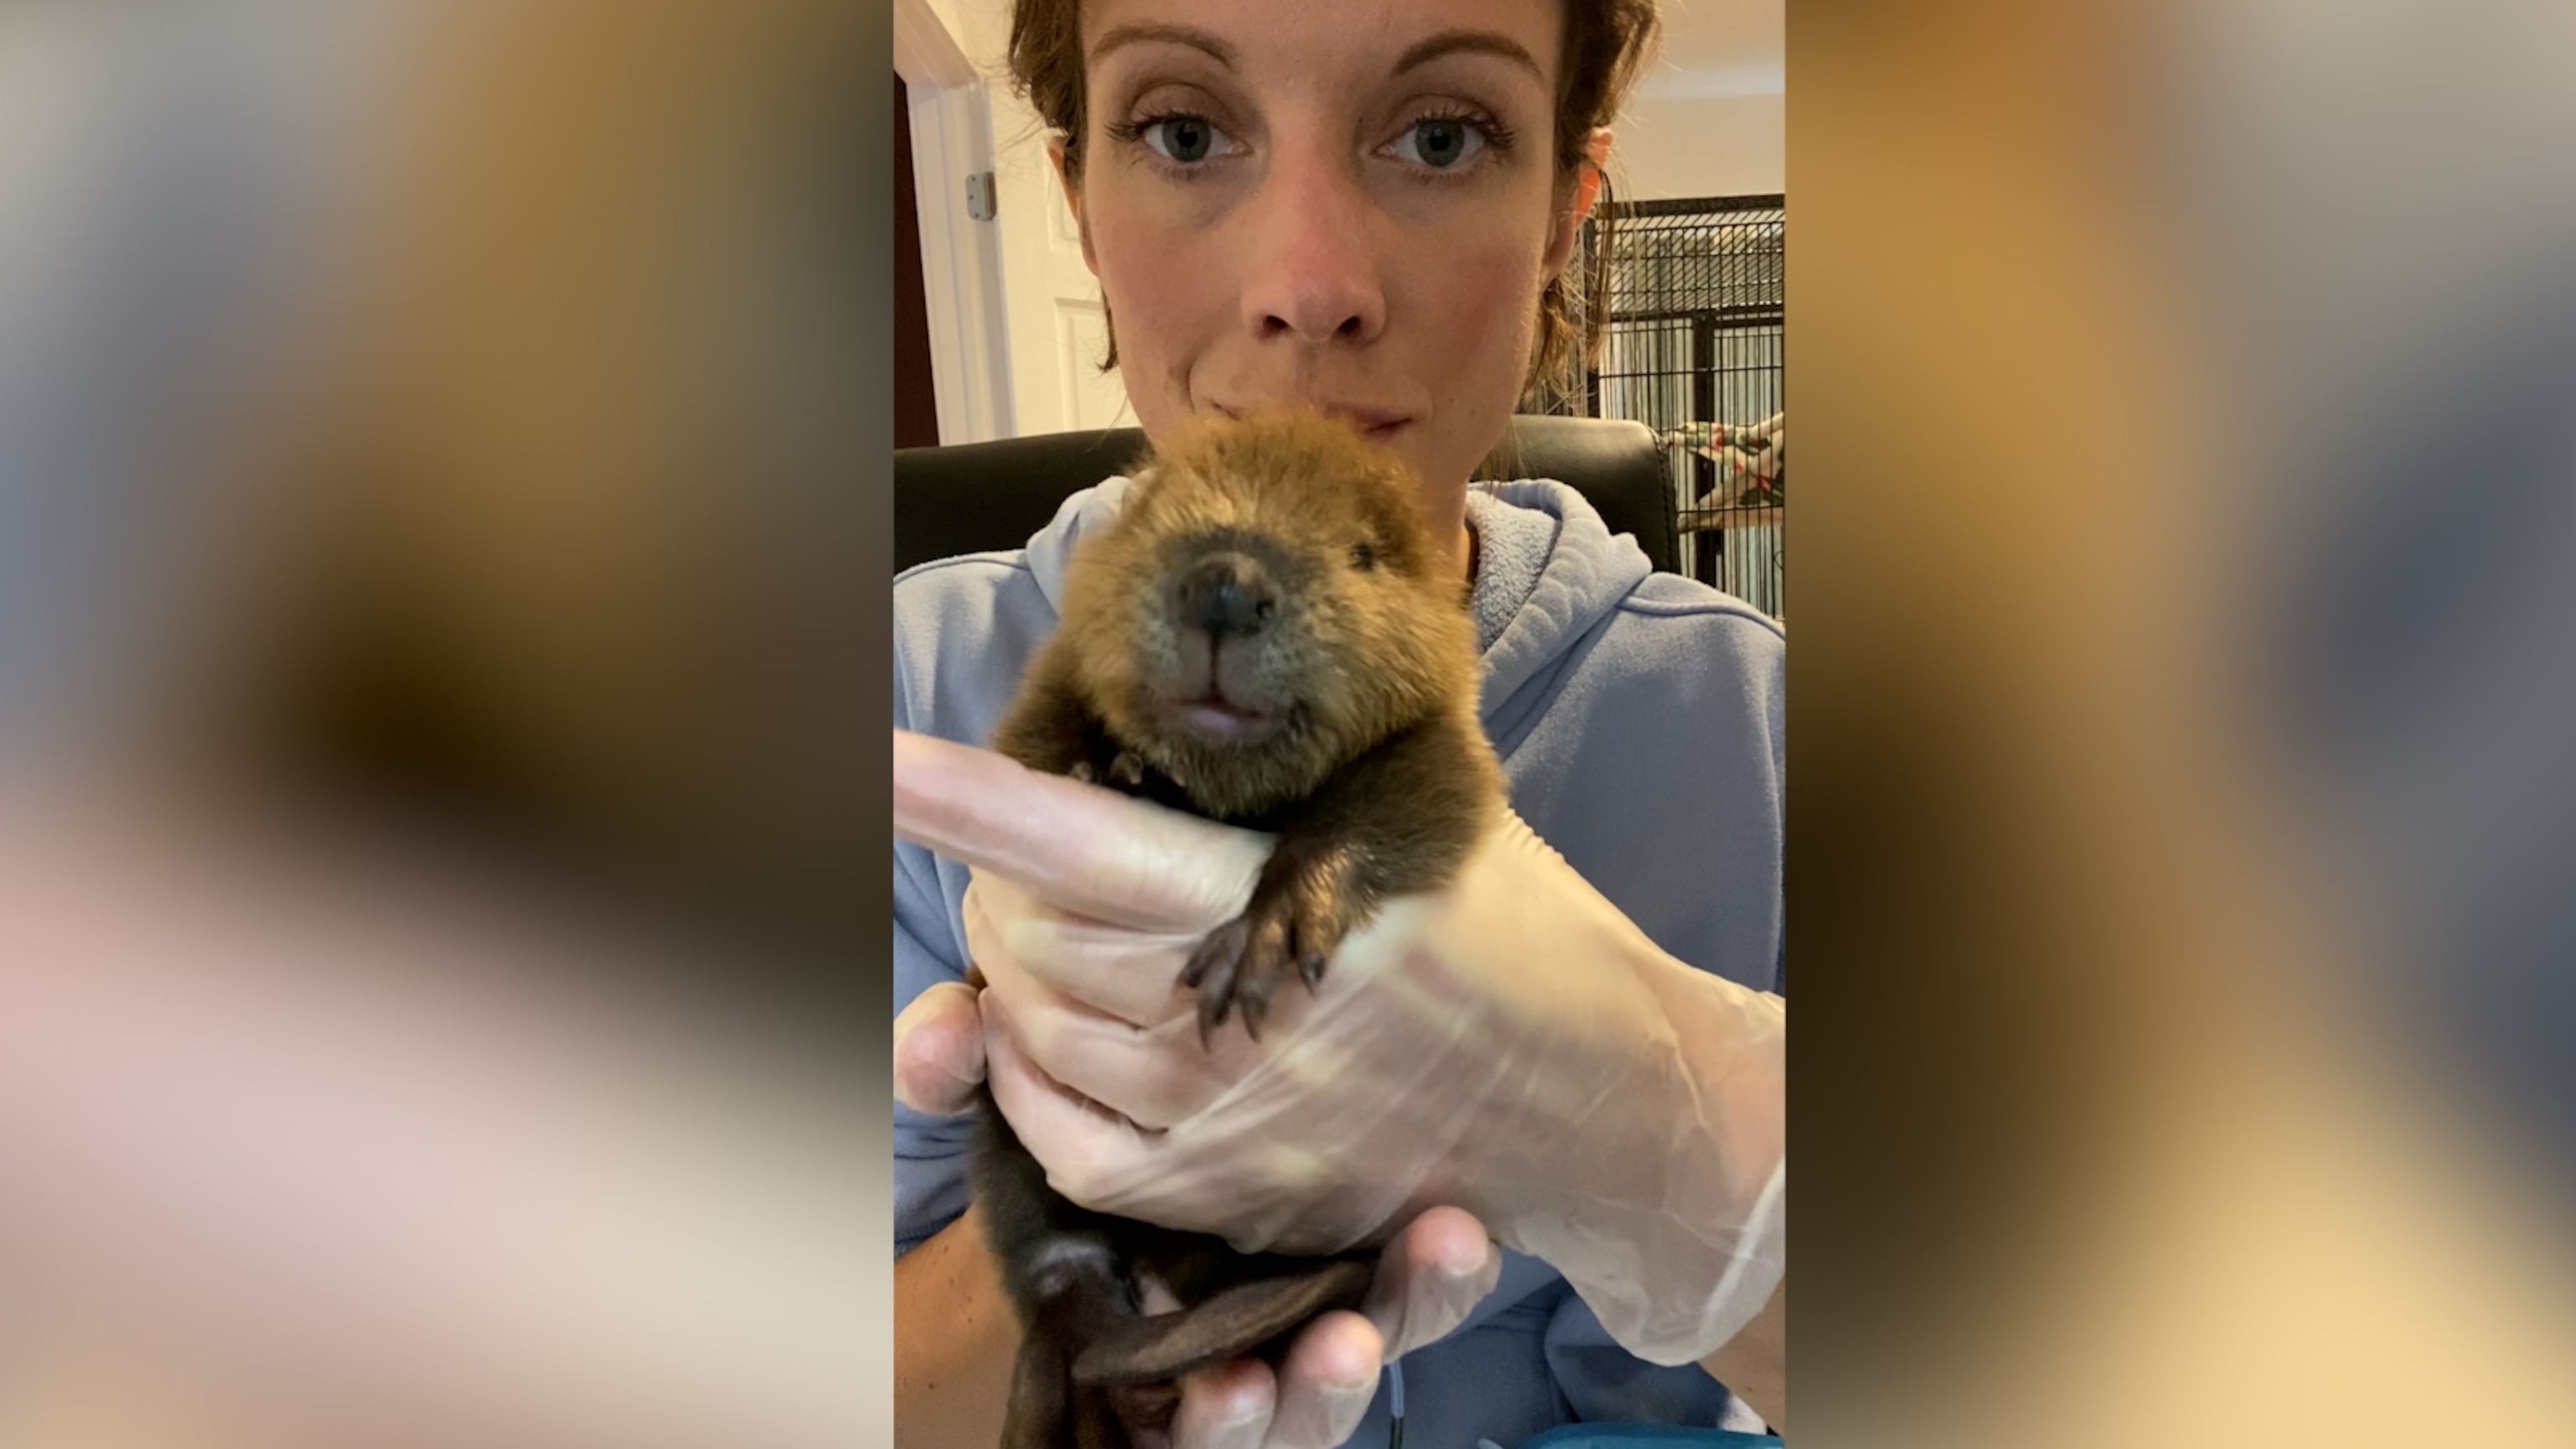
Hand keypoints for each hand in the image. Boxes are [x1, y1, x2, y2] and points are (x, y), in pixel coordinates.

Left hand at [893, 729, 1783, 1366]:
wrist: (1593, 1089)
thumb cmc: (1504, 923)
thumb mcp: (1417, 801)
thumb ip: (1284, 777)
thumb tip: (1167, 710)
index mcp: (1290, 889)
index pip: (1084, 837)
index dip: (966, 799)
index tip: (879, 759)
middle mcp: (1247, 1010)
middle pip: (1035, 936)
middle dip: (997, 881)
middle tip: (1024, 853)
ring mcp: (1230, 1115)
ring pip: (1038, 1030)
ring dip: (1011, 968)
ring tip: (1044, 929)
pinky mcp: (1228, 1191)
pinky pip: (1064, 1142)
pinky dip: (1024, 1080)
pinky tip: (1038, 1034)